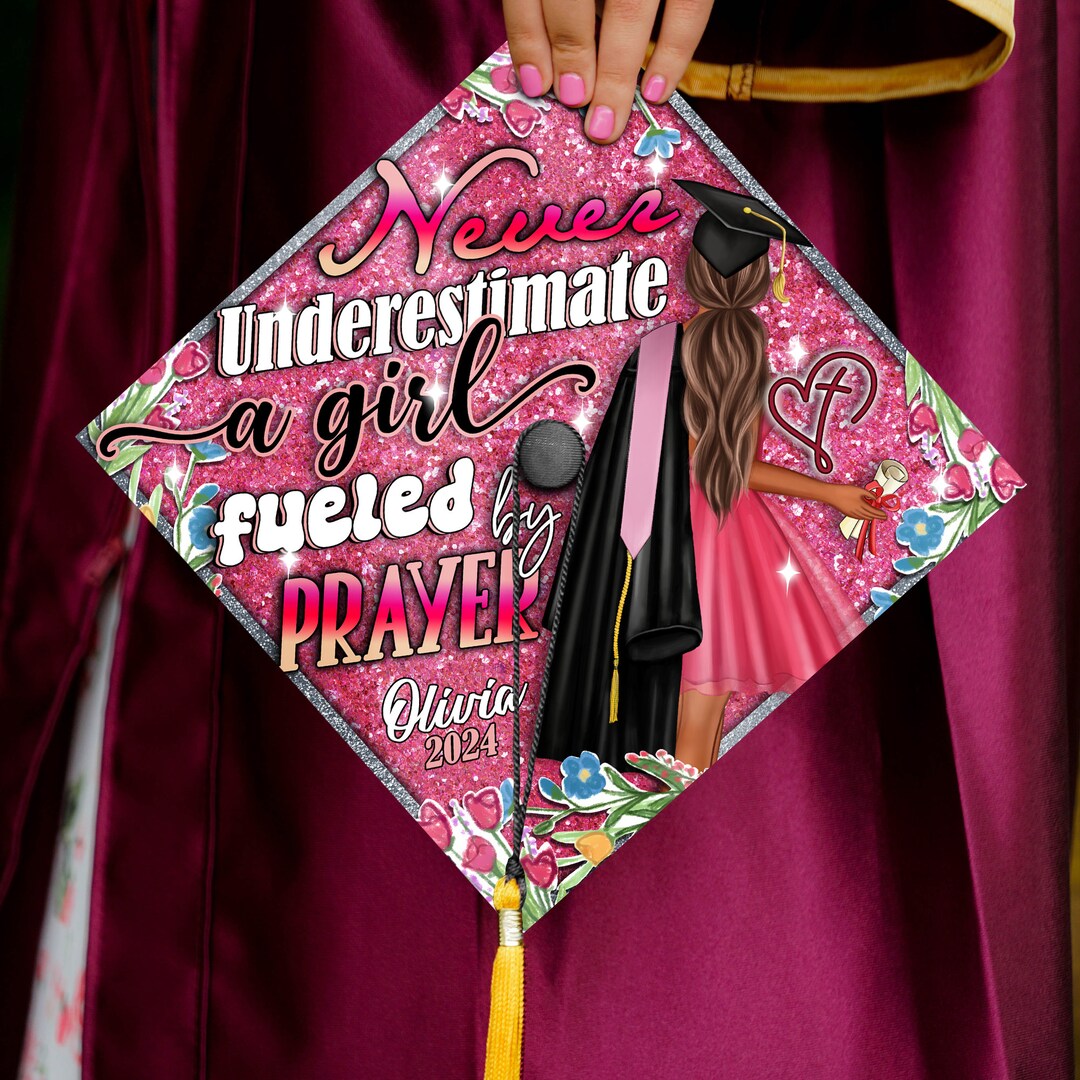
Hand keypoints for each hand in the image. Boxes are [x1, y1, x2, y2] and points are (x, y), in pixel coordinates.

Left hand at [503, 0, 714, 143]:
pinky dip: (674, 51)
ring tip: (608, 120)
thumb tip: (547, 65)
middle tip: (576, 108)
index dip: (529, 36)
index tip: (536, 85)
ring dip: (617, 71)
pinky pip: (688, 6)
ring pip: (629, 9)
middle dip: (574, 58)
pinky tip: (658, 92)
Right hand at [826, 484, 888, 520]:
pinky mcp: (848, 514)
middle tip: (883, 516)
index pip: (875, 512)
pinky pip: (859, 517)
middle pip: (871, 516)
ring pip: (865, 518)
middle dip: (878, 517)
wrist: (831, 495)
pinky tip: (865, 514)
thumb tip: (876, 498)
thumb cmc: (845, 491)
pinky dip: (865, 516)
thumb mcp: (860, 490)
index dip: (881, 514)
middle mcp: (858, 512)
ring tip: (875, 515)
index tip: (886, 516)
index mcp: (862, 506)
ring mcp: (852, 514)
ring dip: (871, 517)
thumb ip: (870, 495)